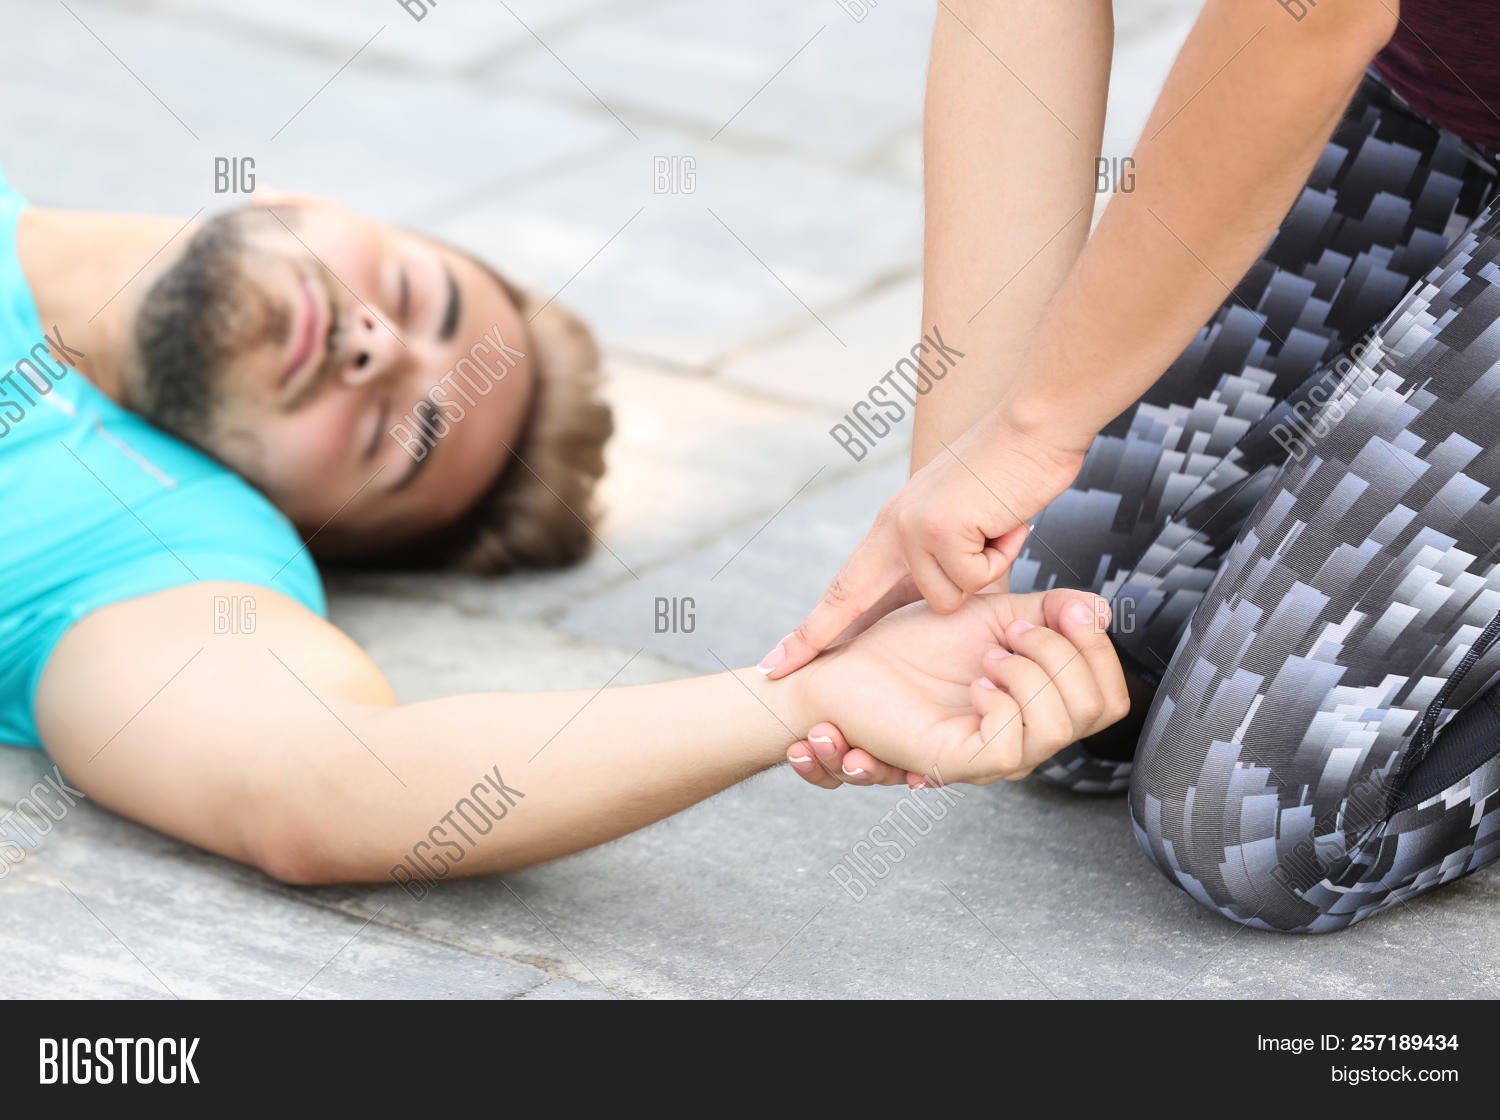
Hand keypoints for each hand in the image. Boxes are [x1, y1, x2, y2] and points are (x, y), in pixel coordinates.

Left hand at [762, 411, 1085, 679]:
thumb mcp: (964, 522)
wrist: (1035, 427)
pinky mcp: (937, 529)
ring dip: (983, 570)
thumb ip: (940, 556)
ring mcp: (910, 528)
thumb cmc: (1012, 477)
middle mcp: (893, 526)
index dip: (815, 626)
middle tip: (771, 665)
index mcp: (894, 525)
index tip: (778, 657)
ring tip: (996, 527)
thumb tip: (937, 604)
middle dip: (812, 635)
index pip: (846, 584)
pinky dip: (1001, 555)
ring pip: (944, 599)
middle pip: (851, 595)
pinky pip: (972, 579)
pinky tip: (1004, 520)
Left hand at [779, 588, 1127, 786]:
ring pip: (1058, 729)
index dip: (1100, 652)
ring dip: (1030, 676)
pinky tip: (975, 684)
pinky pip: (1012, 745)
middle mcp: (1026, 736)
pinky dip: (1003, 704)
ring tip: (988, 656)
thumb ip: (1048, 610)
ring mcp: (995, 754)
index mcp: (1040, 704)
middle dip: (1061, 655)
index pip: (1108, 698)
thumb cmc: (916, 643)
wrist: (850, 663)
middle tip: (1011, 633)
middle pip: (1093, 711)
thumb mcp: (994, 611)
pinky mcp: (958, 763)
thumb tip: (1099, 610)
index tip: (1066, 612)